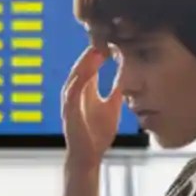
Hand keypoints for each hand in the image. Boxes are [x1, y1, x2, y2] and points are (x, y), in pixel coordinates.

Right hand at [61, 45, 123, 168]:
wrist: (89, 156)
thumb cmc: (98, 134)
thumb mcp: (112, 106)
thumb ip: (117, 89)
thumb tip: (126, 72)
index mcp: (86, 91)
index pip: (90, 66)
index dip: (99, 53)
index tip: (112, 41)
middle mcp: (76, 93)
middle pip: (82, 67)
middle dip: (91, 53)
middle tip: (103, 38)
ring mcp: (71, 103)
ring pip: (75, 78)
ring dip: (84, 64)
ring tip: (95, 51)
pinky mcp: (68, 113)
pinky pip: (71, 95)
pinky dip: (77, 83)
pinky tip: (84, 74)